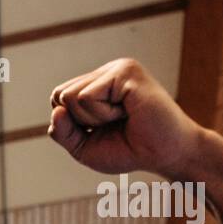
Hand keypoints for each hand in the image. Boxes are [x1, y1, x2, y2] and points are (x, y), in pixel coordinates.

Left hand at [48, 58, 204, 178]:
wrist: (166, 155)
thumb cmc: (129, 150)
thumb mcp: (84, 148)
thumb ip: (63, 132)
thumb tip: (56, 111)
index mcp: (97, 84)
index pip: (57, 98)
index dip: (71, 123)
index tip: (101, 129)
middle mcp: (106, 71)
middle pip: (60, 95)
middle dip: (80, 121)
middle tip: (113, 124)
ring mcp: (117, 68)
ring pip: (70, 96)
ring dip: (93, 118)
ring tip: (122, 117)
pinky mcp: (125, 72)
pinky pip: (86, 97)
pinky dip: (102, 114)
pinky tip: (128, 112)